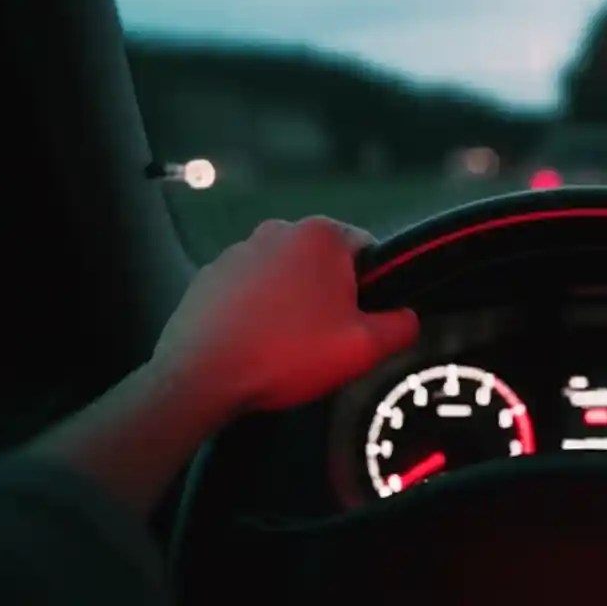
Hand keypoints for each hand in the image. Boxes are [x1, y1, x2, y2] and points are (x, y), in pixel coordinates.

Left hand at [151, 216, 418, 414]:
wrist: (199, 377)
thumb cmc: (288, 353)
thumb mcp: (363, 348)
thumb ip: (401, 326)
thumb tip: (408, 316)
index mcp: (322, 234)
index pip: (370, 253)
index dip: (374, 291)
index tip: (361, 325)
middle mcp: (279, 229)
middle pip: (326, 264)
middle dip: (331, 296)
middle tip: (326, 341)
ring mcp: (237, 250)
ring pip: (286, 276)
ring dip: (293, 303)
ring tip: (286, 347)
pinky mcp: (208, 275)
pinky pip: (250, 290)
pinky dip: (258, 310)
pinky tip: (254, 344)